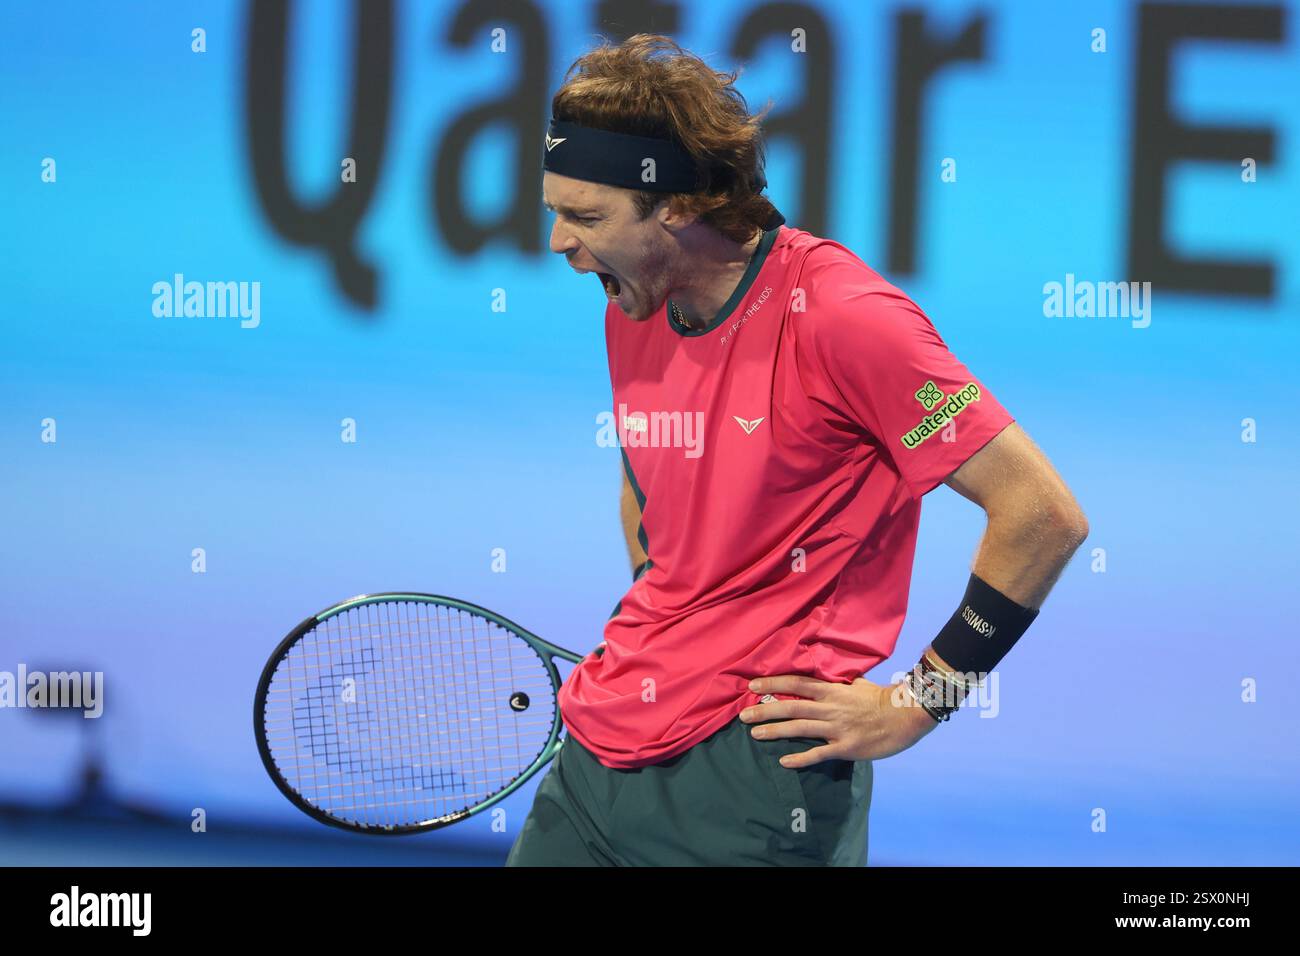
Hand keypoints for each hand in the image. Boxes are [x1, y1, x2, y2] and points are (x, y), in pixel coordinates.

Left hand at [740, 675, 939, 767]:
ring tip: (755, 734)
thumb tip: (825, 677)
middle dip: (765, 710)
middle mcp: (830, 708)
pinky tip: (784, 761)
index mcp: (832, 690)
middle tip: (742, 716)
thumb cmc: (882, 698)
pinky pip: (819, 753)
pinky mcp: (846, 748)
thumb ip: (838, 683)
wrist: (907, 715)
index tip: (752, 685)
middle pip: (791, 706)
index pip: (796, 683)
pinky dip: (800, 758)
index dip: (773, 684)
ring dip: (775, 731)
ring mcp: (837, 728)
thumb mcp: (857, 684)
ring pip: (799, 728)